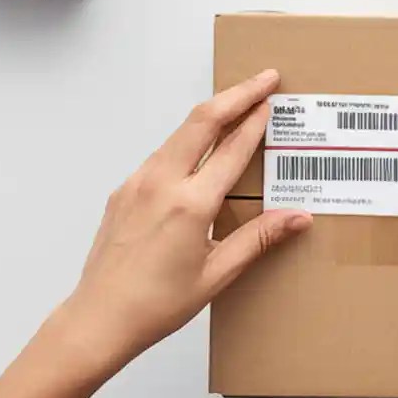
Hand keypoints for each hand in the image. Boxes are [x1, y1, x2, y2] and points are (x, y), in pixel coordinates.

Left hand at [0, 70, 312, 397]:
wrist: (99, 318)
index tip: (272, 102)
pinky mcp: (124, 190)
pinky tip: (199, 149)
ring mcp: (138, 183)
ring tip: (235, 105)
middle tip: (263, 79)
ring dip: (210, 114)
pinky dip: (186, 141)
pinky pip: (161, 154)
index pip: (232, 149)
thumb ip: (259, 238)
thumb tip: (298, 217)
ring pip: (179, 133)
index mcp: (190, 205)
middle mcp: (161, 184)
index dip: (255, 121)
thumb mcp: (217, 273)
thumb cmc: (155, 304)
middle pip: (202, 120)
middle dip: (236, 94)